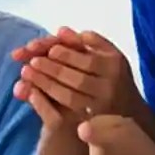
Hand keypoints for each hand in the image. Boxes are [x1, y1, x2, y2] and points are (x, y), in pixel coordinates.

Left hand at [13, 28, 138, 118]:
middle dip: (51, 70)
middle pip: (78, 79)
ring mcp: (100, 107)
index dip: (66, 55)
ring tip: (26, 73)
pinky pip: (65, 116)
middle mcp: (110, 87)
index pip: (87, 59)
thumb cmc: (112, 76)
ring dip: (45, 84)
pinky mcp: (88, 123)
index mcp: (115, 64)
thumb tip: (60, 31)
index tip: (47, 49)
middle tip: (31, 62)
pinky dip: (44, 104)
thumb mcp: (108, 53)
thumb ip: (88, 40)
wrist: (128, 111)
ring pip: (69, 97)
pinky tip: (31, 94)